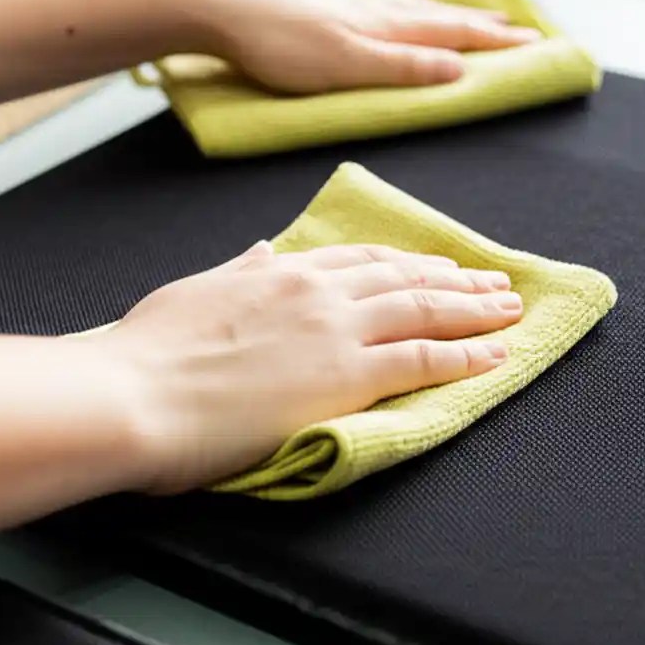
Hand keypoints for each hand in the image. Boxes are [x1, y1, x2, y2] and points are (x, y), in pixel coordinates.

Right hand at [90, 241, 522, 494]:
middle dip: (458, 280)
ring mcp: (336, 331)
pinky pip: (423, 359)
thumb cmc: (148, 353)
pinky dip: (467, 354)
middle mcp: (318, 292)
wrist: (132, 394)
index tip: (440, 267)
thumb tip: (266, 249)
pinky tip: (497, 353)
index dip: (409, 263)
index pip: (364, 261)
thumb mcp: (196, 293)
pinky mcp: (346, 377)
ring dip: (476, 310)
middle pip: (406, 278)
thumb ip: (241, 272)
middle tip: (497, 283)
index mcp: (281, 272)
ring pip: (426, 310)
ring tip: (512, 311)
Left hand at [201, 0, 542, 91]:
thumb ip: (405, 67)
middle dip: (484, 28)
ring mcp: (355, 11)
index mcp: (389, 29)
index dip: (495, 42)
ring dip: (452, 18)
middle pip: (443, 19)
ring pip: (418, 13)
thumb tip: (460, 68)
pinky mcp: (331, 14)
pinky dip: (414, 15)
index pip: (455, 35)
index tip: (534, 45)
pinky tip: (403, 16)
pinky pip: (391, 13)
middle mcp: (378, 15)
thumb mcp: (349, 65)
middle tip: (521, 31)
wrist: (223, 11)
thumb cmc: (282, 46)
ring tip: (474, 20)